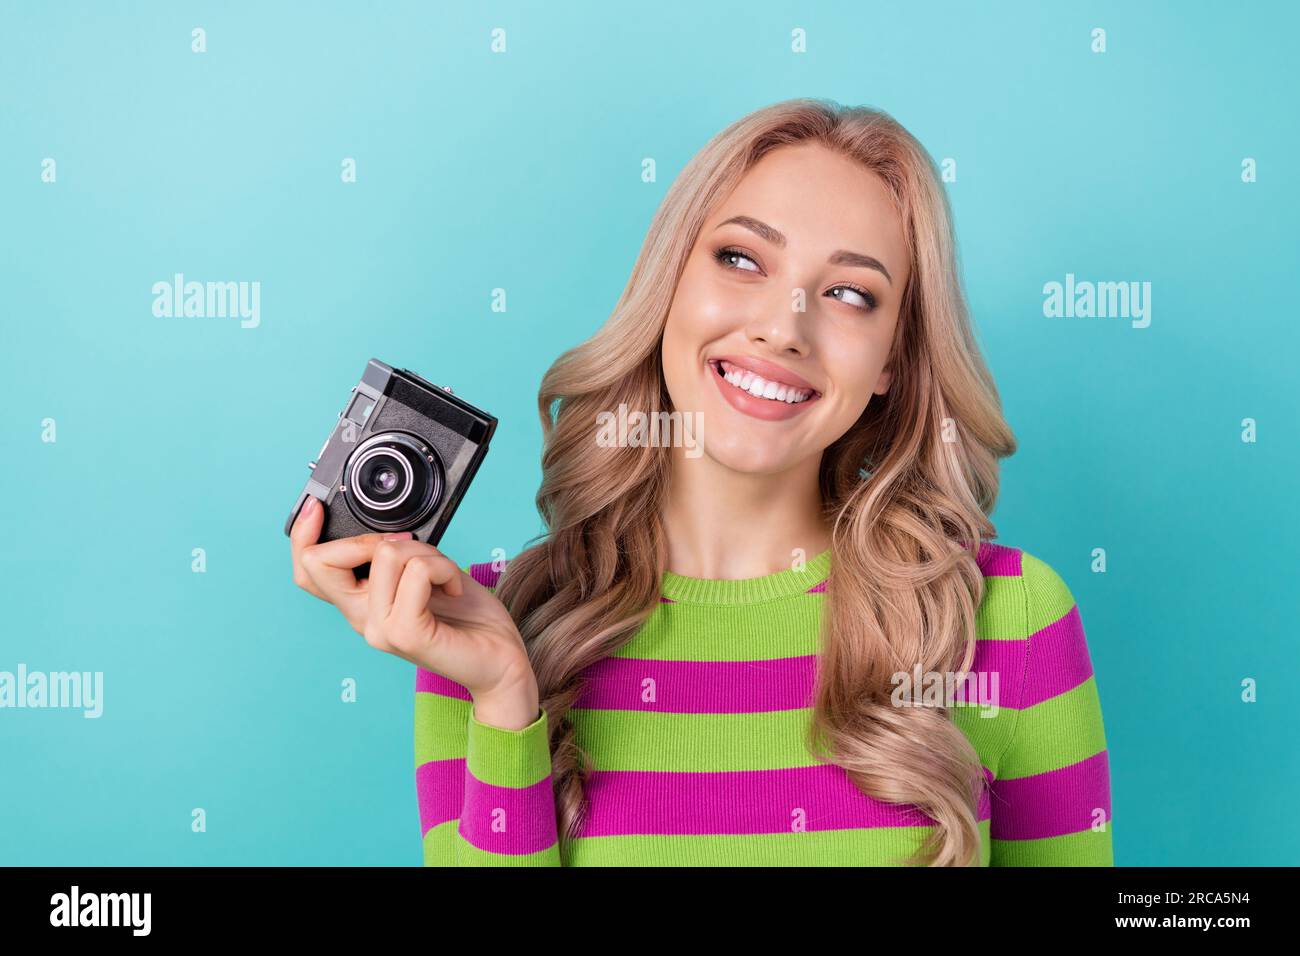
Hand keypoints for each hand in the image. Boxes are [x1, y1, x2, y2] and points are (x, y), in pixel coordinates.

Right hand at [289, 496, 535, 704]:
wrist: (501, 661)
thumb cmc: (468, 618)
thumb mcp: (426, 575)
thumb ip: (397, 557)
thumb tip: (386, 534)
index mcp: (361, 604)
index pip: (308, 571)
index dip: (302, 535)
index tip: (316, 506)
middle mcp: (362, 620)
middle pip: (324, 561)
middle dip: (370, 538)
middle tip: (413, 549)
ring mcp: (380, 629)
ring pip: (386, 555)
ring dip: (426, 553)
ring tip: (444, 576)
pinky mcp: (405, 633)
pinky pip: (417, 572)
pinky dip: (443, 568)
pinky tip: (454, 588)